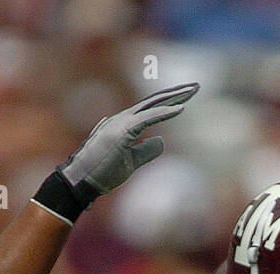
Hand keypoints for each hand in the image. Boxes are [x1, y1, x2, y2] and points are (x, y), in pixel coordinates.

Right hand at [35, 83, 198, 222]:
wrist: (82, 181)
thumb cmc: (103, 172)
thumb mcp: (131, 161)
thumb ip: (146, 151)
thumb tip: (161, 141)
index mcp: (124, 125)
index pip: (150, 109)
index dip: (169, 102)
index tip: (187, 98)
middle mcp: (123, 119)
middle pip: (154, 101)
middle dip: (176, 93)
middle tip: (196, 86)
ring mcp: (121, 123)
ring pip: (152, 104)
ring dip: (175, 97)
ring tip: (193, 90)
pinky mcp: (122, 131)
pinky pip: (147, 118)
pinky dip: (164, 112)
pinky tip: (181, 109)